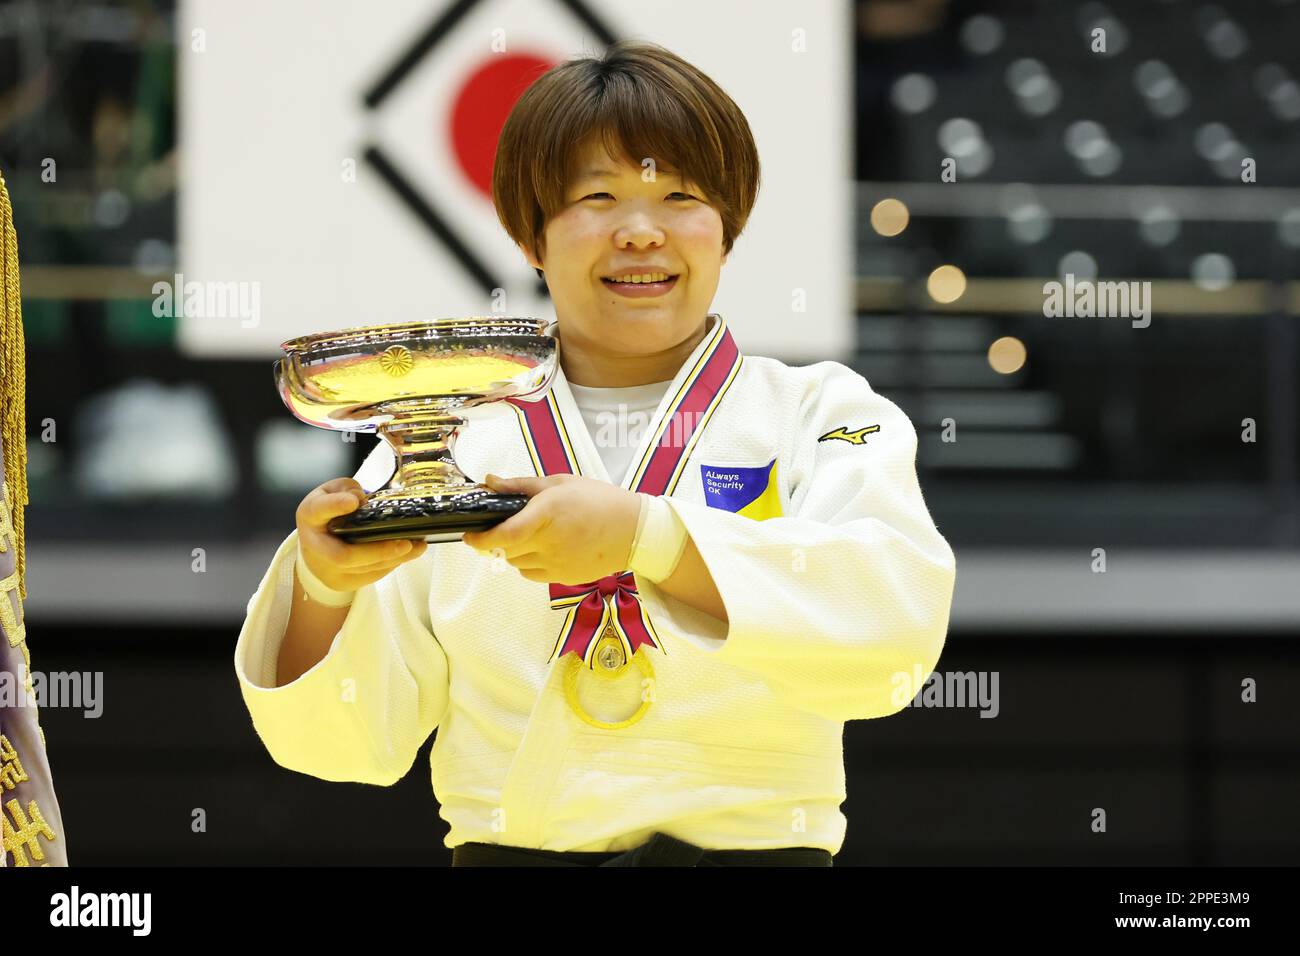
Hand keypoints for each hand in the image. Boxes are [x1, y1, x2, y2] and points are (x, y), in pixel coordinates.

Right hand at [295, 478, 427, 591]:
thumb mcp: (333, 491)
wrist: (314, 547)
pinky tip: (407, 554)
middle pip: (343, 556)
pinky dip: (391, 565)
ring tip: (418, 547)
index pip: (319, 510)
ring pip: (362, 569)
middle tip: (405, 543)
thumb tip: (362, 499)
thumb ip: (347, 489)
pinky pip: (370, 576)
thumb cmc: (327, 513)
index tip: (353, 502)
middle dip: (377, 552)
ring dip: (393, 558)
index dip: (335, 506)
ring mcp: (326, 568)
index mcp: (310, 515)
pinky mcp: (341, 582)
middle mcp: (314, 544)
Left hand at [462, 473, 641, 584]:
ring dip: (512, 552)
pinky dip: (528, 563)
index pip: (502, 536)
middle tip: (498, 528)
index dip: (479, 539)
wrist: (633, 530)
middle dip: (494, 542)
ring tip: (528, 535)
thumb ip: (520, 486)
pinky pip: (532, 574)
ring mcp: (556, 564)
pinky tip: (543, 548)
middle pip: (504, 551)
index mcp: (546, 515)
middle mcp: (548, 543)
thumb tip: (488, 482)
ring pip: (516, 564)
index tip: (469, 533)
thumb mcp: (558, 483)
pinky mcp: (563, 578)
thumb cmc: (597, 499)